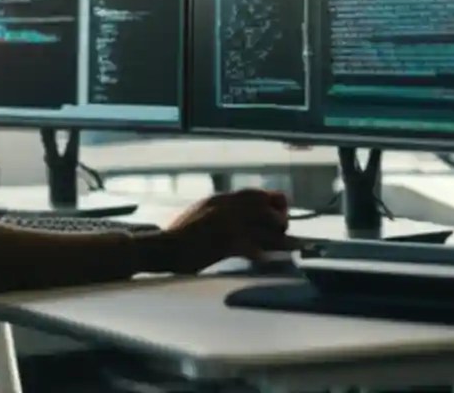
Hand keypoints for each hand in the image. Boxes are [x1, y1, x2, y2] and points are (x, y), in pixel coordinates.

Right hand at [155, 189, 290, 273]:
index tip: (280, 211)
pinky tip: (268, 259)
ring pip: (264, 227)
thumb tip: (245, 214)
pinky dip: (263, 253)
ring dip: (280, 237)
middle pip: (265, 207)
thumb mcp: (202, 212)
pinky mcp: (224, 243)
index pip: (255, 194)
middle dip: (280, 219)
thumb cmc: (180, 235)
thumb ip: (222, 210)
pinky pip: (252, 247)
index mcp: (220, 199)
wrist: (162, 247)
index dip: (272, 202)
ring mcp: (226, 225)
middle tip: (285, 231)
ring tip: (291, 245)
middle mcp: (226, 208)